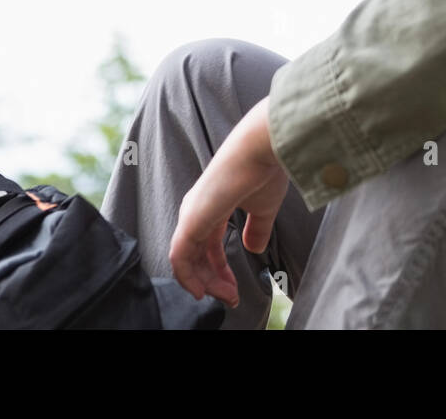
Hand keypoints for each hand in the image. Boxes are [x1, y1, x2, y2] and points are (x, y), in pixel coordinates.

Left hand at [168, 96, 288, 304]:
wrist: (263, 147)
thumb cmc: (265, 169)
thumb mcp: (263, 208)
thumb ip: (256, 230)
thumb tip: (253, 250)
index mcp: (212, 206)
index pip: (208, 246)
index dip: (220, 270)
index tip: (235, 289)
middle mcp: (196, 210)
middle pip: (196, 256)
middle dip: (213, 280)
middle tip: (231, 298)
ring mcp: (191, 214)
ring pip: (187, 260)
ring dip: (204, 283)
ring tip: (225, 297)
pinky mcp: (191, 219)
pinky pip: (180, 257)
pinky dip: (188, 277)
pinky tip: (202, 291)